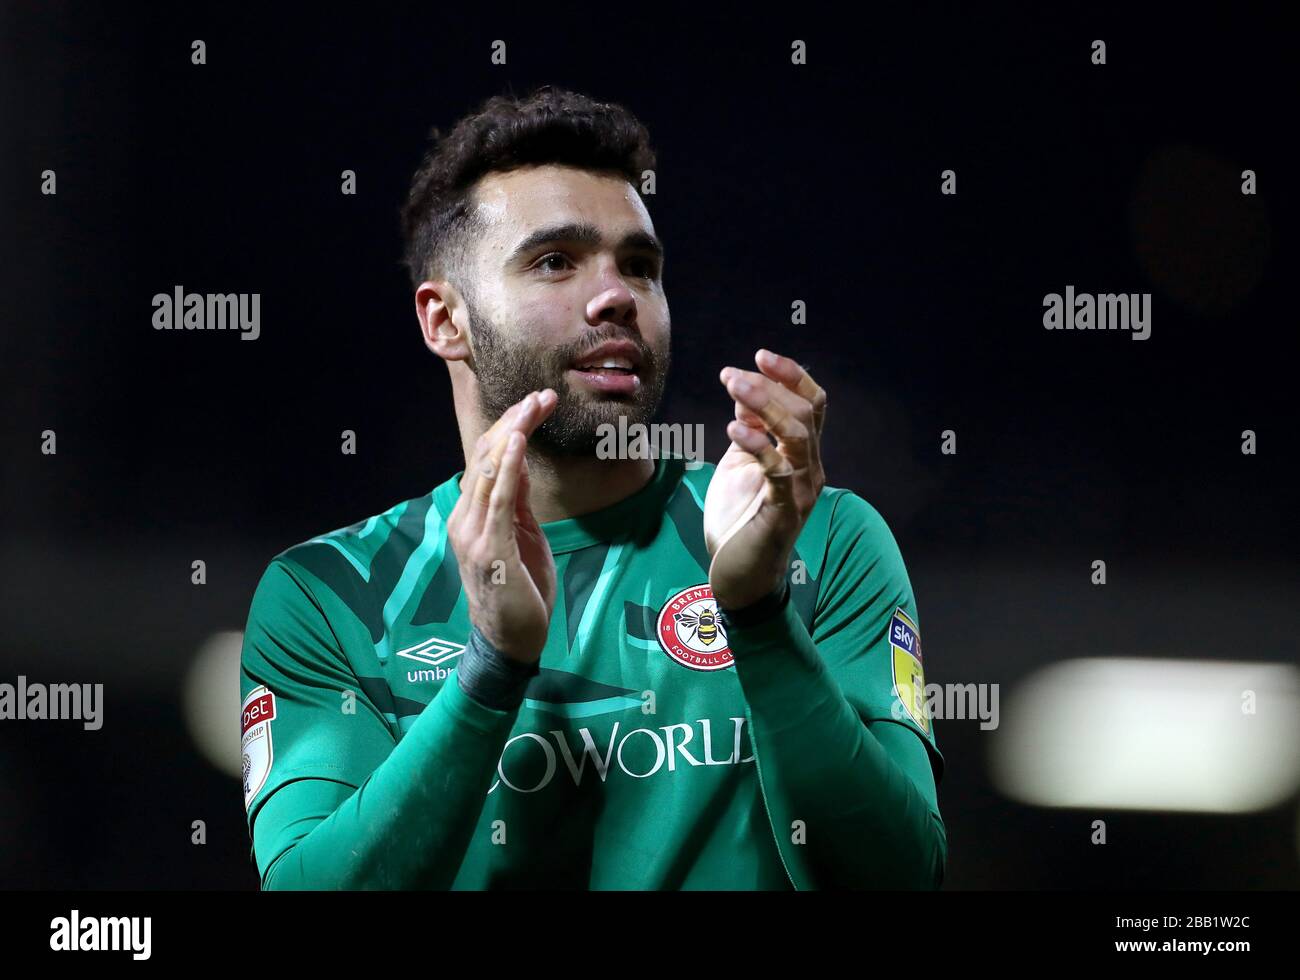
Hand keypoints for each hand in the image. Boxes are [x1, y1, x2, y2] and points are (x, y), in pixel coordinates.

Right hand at [447, 389, 557, 662]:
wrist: (511, 641)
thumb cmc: (519, 591)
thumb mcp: (522, 537)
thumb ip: (518, 503)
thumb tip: (523, 466)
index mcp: (471, 515)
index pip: (488, 460)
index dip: (511, 427)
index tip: (538, 403)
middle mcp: (464, 519)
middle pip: (487, 457)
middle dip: (515, 421)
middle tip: (543, 396)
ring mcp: (473, 533)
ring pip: (490, 470)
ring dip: (514, 433)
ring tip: (533, 406)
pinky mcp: (490, 548)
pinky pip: (499, 499)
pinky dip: (508, 466)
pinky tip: (517, 441)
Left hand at [704, 350, 826, 609]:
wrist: (740, 574)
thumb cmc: (739, 519)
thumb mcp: (739, 465)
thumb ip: (749, 431)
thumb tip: (745, 395)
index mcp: (802, 456)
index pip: (812, 405)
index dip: (792, 376)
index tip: (761, 356)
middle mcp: (810, 470)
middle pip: (806, 414)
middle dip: (770, 387)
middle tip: (732, 374)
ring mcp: (801, 492)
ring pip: (800, 437)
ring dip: (767, 407)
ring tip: (734, 388)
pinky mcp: (785, 513)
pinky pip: (779, 472)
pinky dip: (759, 446)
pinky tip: (734, 430)